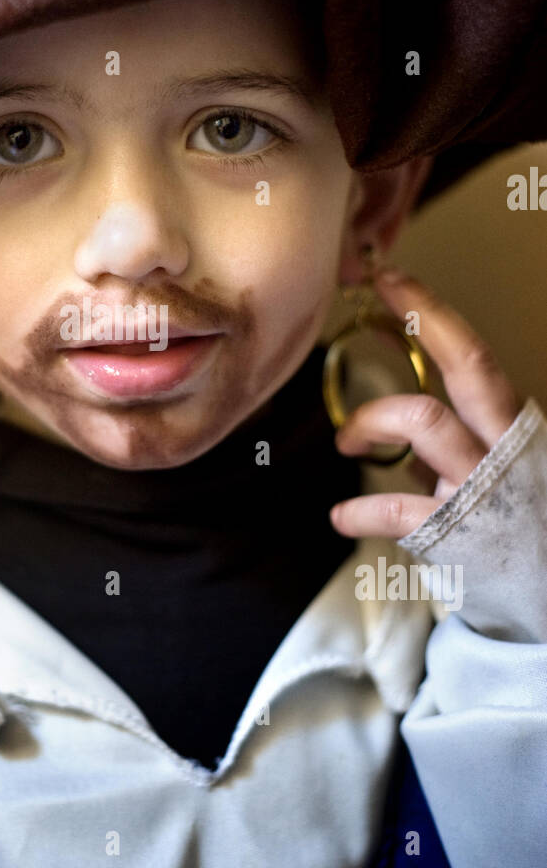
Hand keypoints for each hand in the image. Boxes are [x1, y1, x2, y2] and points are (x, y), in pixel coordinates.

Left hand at [329, 266, 523, 538]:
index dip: (433, 313)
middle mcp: (502, 446)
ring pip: (426, 420)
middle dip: (427, 320)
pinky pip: (394, 508)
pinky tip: (340, 517)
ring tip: (346, 440)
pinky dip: (359, 511)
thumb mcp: (498, 468)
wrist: (543, 588)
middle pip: (470, 366)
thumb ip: (456, 441)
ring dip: (372, 420)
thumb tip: (398, 425)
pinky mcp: (455, 532)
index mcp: (510, 427)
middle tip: (383, 294)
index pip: (474, 355)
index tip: (394, 280)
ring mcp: (481, 486)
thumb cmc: (515, 525)